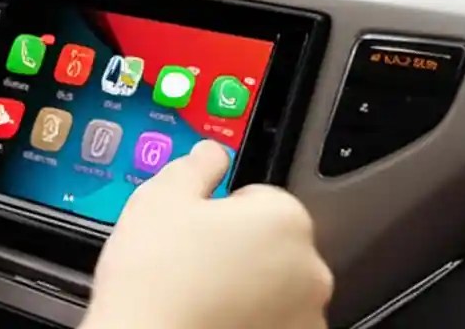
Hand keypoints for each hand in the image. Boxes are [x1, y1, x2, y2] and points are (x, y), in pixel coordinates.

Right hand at [82, 141, 332, 328]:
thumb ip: (196, 166)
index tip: (196, 228)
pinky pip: (275, 321)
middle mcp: (309, 267)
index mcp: (284, 218)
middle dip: (239, 248)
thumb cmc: (155, 281)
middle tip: (194, 262)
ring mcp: (306, 314)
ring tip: (200, 296)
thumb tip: (211, 153)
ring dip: (249, 287)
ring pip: (276, 287)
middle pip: (272, 243)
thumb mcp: (161, 199)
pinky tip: (214, 320)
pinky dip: (252, 320)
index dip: (220, 210)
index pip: (259, 198)